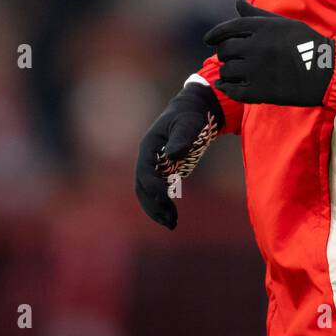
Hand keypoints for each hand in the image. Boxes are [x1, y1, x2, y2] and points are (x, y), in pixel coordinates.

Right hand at [134, 82, 223, 229]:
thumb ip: (181, 138)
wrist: (193, 111)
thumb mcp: (189, 124)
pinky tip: (172, 218)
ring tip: (172, 224)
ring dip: (156, 209)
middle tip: (169, 220)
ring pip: (146, 192)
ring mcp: (152, 165)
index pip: (144, 170)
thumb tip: (172, 156)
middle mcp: (147, 157)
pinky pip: (155, 192)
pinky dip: (161, 206)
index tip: (166, 197)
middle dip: (153, 204)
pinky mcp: (161, 172)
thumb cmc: (191, 116)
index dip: (153, 186)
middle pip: (142, 186)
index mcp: (149, 145)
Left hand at [203, 0, 334, 106]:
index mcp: (262, 28)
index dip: (215, 34)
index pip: (227, 29)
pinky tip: (228, 86)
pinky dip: (227, 88)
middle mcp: (256, 47)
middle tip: (230, 57)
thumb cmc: (307, 44)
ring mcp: (257, 70)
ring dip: (227, 71)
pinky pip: (232, 90)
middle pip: (225, 50)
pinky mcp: (259, 91)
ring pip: (227, 70)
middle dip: (224, 53)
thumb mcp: (283, 24)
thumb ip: (257, 15)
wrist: (326, 71)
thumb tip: (237, 2)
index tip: (209, 40)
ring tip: (236, 72)